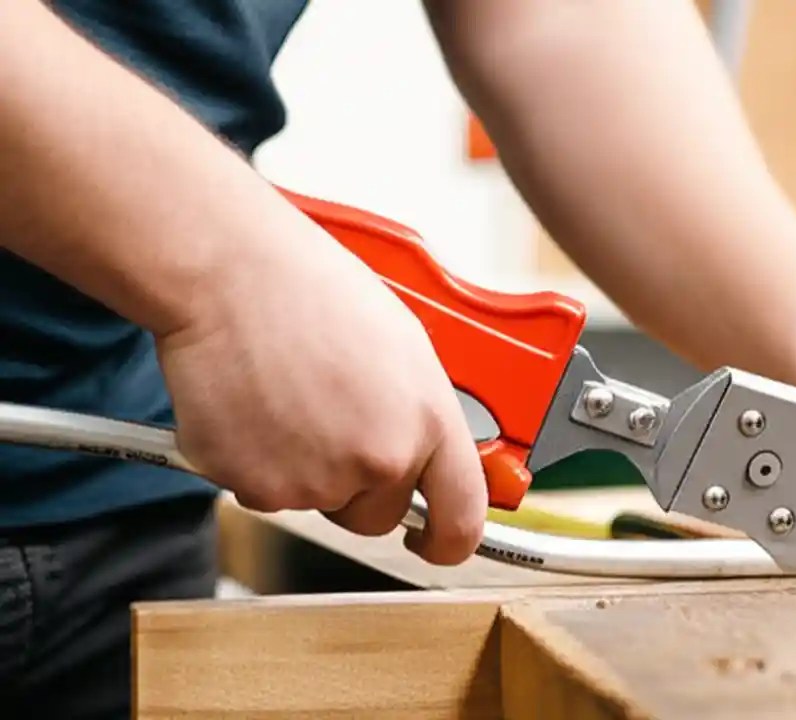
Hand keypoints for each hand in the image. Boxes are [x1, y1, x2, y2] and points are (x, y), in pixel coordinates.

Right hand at [153, 210, 486, 564]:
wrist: (230, 276)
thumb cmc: (313, 294)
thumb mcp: (404, 348)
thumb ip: (422, 415)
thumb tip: (432, 461)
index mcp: (428, 423)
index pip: (461, 518)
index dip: (448, 541)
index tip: (433, 541)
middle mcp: (380, 459)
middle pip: (378, 516)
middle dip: (358, 487)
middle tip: (329, 420)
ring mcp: (317, 479)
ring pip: (317, 502)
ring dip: (303, 468)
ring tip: (288, 395)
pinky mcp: (256, 486)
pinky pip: (263, 492)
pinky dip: (255, 462)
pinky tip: (253, 405)